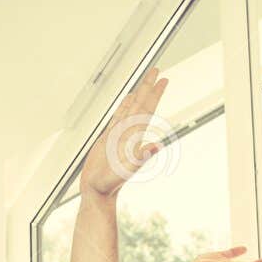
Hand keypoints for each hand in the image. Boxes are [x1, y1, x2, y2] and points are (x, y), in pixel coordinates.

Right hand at [80, 67, 169, 197]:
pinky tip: (128, 99)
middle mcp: (129, 132)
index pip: (147, 109)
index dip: (155, 94)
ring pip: (131, 107)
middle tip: (157, 70)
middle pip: (141, 103)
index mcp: (134, 136)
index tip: (163, 80)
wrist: (98, 190)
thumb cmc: (110, 183)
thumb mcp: (127, 169)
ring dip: (139, 94)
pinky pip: (118, 116)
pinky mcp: (109, 137)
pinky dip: (124, 105)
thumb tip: (157, 147)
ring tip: (145, 81)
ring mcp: (120, 134)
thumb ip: (141, 157)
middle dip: (149, 86)